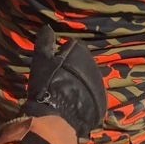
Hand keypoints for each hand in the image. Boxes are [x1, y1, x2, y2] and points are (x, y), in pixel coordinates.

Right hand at [23, 25, 106, 140]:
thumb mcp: (42, 61)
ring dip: (80, 84)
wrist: (59, 117)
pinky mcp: (102, 103)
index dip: (63, 55)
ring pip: (89, 80)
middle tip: (59, 79)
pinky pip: (93, 97)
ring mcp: (100, 86)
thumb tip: (47, 27)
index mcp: (82, 54)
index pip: (74, 48)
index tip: (54, 64)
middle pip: (83, 65)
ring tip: (66, 93)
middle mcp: (95, 67)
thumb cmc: (48, 85)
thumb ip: (45, 43)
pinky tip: (74, 104)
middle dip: (73, 69)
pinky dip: (85, 98)